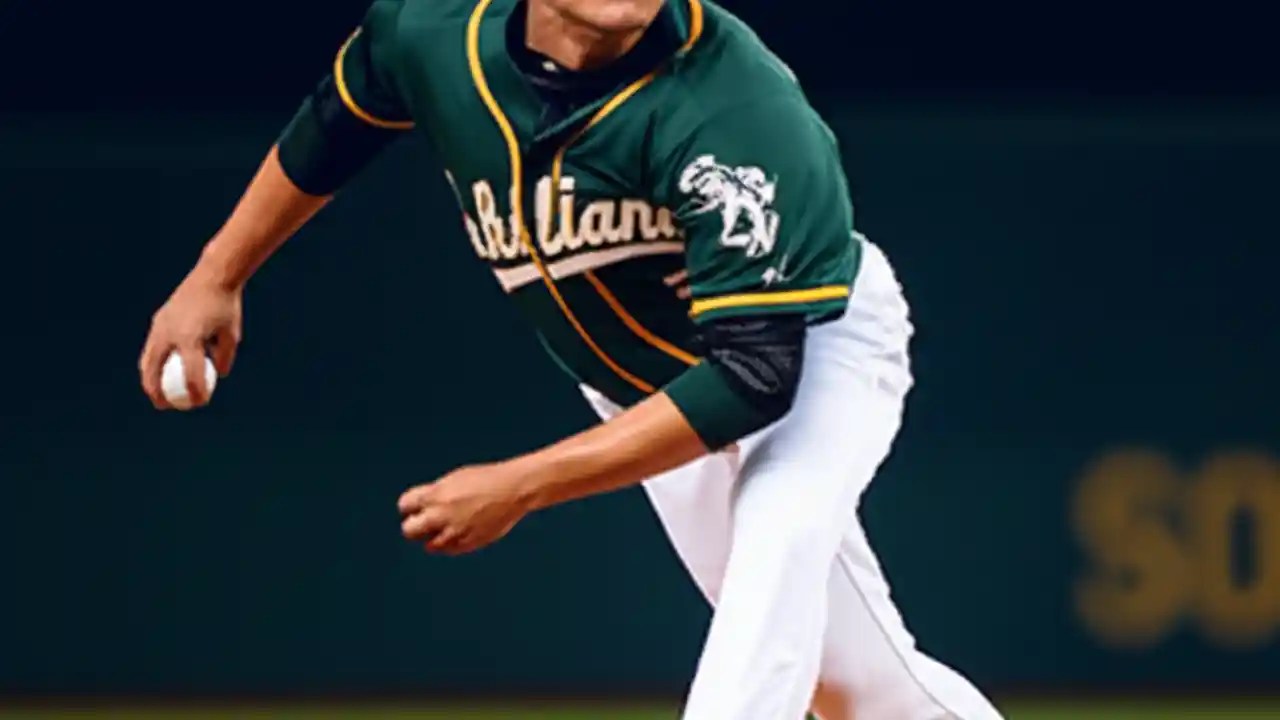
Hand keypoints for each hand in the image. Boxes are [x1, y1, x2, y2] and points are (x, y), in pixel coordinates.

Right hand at [139, 269, 242, 408]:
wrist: (213, 276)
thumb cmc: (226, 305)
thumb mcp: (231, 334)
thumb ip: (224, 357)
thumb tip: (218, 376)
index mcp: (190, 339)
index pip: (191, 374)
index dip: (196, 393)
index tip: (200, 403)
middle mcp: (170, 334)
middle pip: (155, 371)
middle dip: (157, 392)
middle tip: (165, 406)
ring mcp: (160, 326)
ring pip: (147, 360)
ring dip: (150, 378)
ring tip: (157, 393)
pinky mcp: (158, 321)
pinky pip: (152, 347)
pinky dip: (153, 362)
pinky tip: (160, 371)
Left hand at [398, 463, 534, 555]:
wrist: (513, 489)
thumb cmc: (486, 479)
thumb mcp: (454, 480)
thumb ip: (435, 494)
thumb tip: (422, 508)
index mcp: (435, 495)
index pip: (404, 506)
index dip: (410, 507)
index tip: (417, 507)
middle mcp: (440, 514)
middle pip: (409, 530)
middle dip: (415, 526)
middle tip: (425, 522)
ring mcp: (454, 531)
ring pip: (429, 545)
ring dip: (434, 537)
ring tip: (448, 527)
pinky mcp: (468, 543)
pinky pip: (449, 549)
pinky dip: (450, 543)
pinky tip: (460, 532)